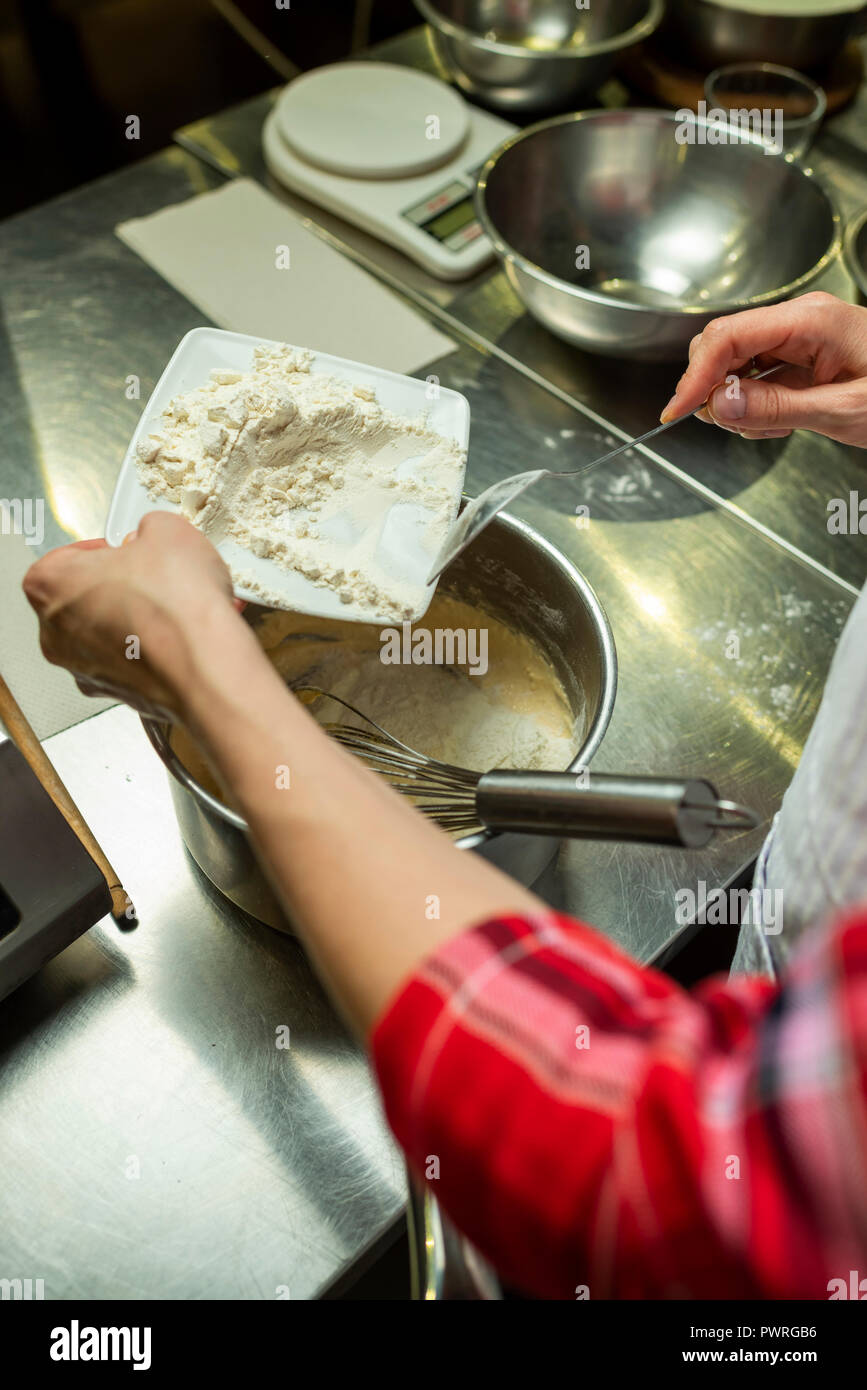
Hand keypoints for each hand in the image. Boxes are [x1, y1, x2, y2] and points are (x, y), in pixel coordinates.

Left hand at [23, 512, 245, 720]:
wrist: (206, 667)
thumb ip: (149, 529)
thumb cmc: (175, 608)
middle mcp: (57, 634)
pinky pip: (136, 664)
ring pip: (110, 635)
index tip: (125, 548)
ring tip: (181, 606)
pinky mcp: (121, 694)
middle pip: (85, 599)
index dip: (100, 550)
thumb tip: (155, 537)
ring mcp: (87, 670)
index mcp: (50, 586)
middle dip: (122, 586)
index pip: (63, 557)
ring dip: (141, 619)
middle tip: (156, 576)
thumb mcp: (167, 531)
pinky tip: (188, 634)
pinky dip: (158, 650)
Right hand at [660, 292, 866, 445]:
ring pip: (735, 363)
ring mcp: (799, 336)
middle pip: (723, 345)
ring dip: (739, 402)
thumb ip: (777, 407)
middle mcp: (800, 320)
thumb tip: (721, 404)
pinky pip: (757, 375)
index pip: (729, 338)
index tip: (676, 411)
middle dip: (714, 388)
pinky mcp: (802, 354)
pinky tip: (782, 419)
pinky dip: (756, 403)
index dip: (695, 376)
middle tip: (733, 424)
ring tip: (776, 426)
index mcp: (811, 321)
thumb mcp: (842, 411)